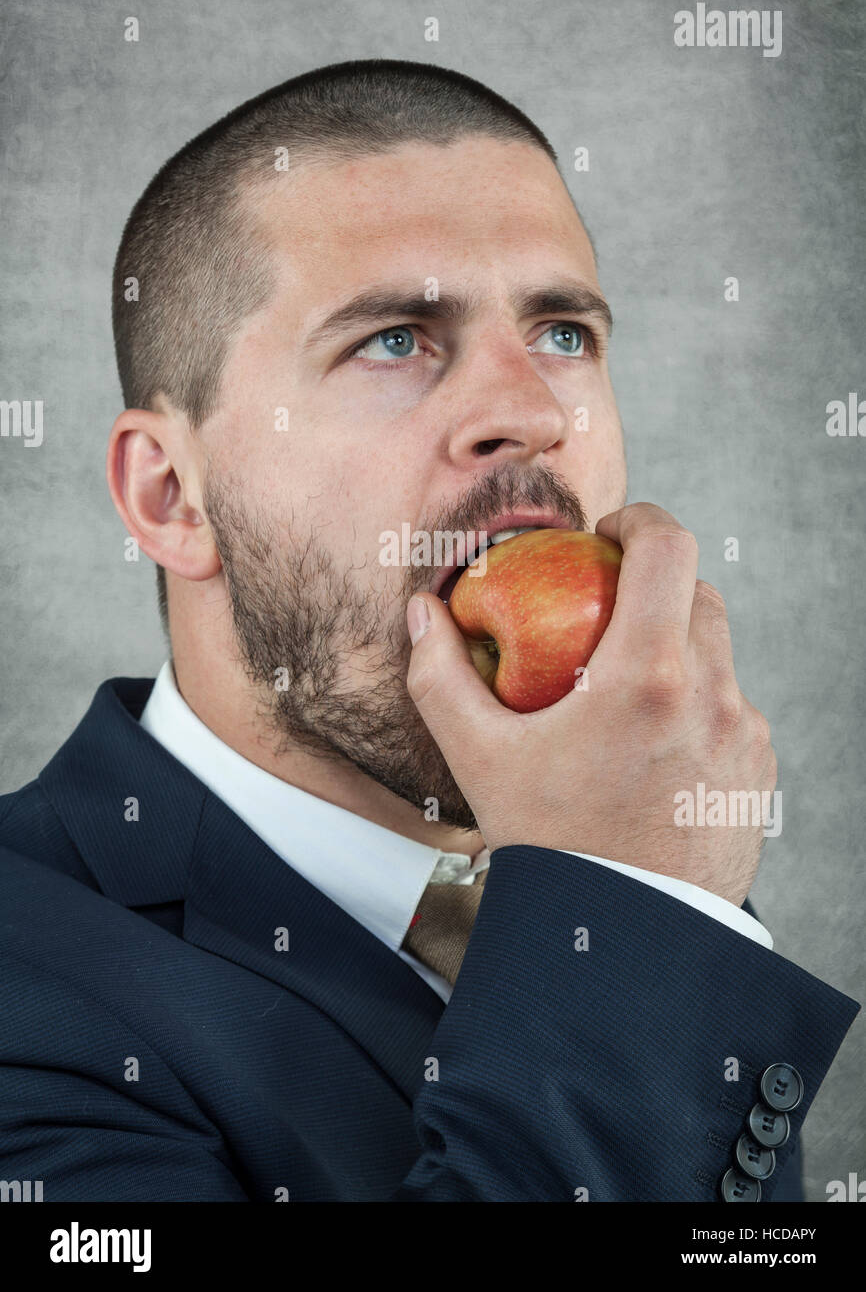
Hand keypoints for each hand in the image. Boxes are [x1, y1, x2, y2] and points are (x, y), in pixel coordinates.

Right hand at [405, 503, 775, 905]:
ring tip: (623, 686)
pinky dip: (697, 702)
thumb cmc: (550, 847)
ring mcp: (744, 736)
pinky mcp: (758, 772)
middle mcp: (713, 696)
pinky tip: (651, 743)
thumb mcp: (481, 760)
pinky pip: (732, 707)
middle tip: (605, 609)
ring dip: (677, 646)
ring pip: (719, 653)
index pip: (667, 548)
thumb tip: (422, 612)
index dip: (639, 520)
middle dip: (654, 584)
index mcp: (648, 676)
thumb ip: (440, 678)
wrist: (623, 943)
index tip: (608, 534)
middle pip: (698, 594)